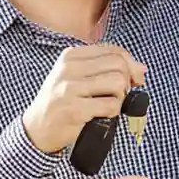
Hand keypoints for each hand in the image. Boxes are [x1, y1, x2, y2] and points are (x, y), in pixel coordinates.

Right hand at [22, 45, 146, 153]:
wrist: (36, 128)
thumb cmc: (61, 102)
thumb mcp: (75, 76)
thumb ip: (104, 68)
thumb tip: (142, 69)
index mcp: (70, 56)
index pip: (113, 50)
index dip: (131, 65)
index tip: (134, 80)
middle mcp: (68, 68)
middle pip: (118, 65)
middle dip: (127, 82)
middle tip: (119, 95)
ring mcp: (69, 88)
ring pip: (117, 83)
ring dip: (120, 97)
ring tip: (109, 105)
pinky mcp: (74, 109)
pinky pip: (111, 106)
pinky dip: (113, 113)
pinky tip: (102, 115)